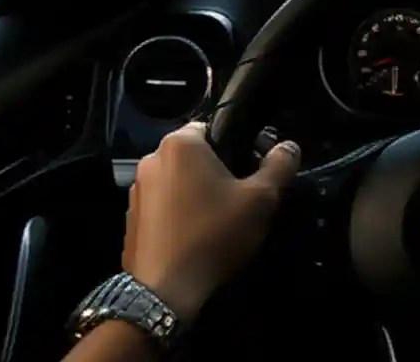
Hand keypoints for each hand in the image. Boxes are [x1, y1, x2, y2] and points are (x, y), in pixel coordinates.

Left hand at [123, 121, 299, 320]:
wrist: (164, 290)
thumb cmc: (213, 235)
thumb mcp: (260, 201)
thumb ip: (279, 167)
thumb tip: (289, 146)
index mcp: (180, 143)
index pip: (213, 127)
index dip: (236, 147)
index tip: (250, 174)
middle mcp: (151, 158)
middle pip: (195, 157)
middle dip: (216, 173)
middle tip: (238, 202)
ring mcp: (136, 190)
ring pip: (177, 182)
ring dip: (195, 195)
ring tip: (216, 225)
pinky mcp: (131, 218)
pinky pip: (162, 206)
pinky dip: (178, 215)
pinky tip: (193, 239)